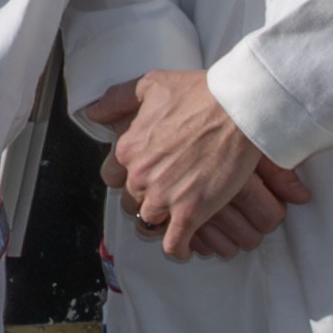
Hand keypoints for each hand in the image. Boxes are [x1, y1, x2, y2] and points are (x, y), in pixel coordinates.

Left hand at [97, 68, 312, 260]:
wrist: (238, 109)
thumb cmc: (200, 93)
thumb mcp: (151, 85)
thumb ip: (118, 99)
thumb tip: (94, 112)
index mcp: (129, 148)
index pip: (112, 177)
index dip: (128, 177)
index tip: (145, 175)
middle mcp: (140, 175)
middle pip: (132, 201)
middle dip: (146, 198)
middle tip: (166, 193)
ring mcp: (164, 196)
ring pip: (150, 222)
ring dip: (161, 221)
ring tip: (175, 217)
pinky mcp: (190, 212)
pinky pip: (175, 244)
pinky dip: (179, 247)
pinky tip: (186, 243)